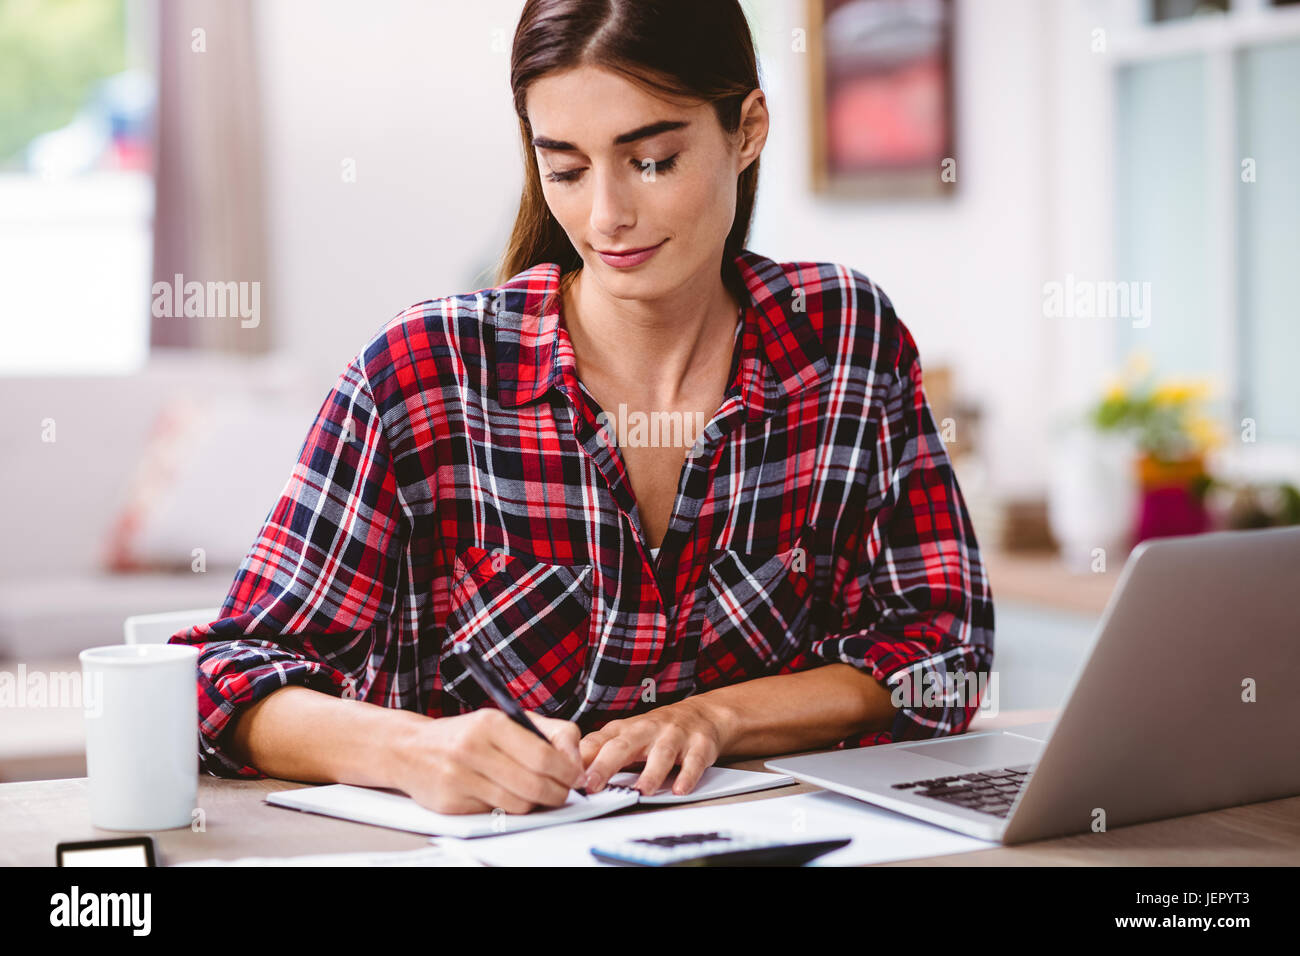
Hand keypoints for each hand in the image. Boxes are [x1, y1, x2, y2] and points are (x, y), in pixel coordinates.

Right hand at [392, 709, 584, 814]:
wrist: (411, 749)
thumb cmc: (466, 734)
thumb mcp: (504, 719)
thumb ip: (546, 734)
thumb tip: (576, 761)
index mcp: (490, 722)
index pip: (542, 755)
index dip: (567, 771)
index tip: (575, 776)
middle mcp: (472, 748)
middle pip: (533, 785)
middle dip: (557, 792)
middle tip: (563, 791)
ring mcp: (459, 777)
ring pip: (518, 804)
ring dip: (535, 804)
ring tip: (535, 793)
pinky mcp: (451, 803)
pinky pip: (495, 814)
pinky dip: (507, 808)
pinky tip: (504, 795)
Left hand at [579, 698, 729, 796]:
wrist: (701, 714)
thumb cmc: (656, 731)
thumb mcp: (626, 735)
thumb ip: (600, 751)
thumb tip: (567, 771)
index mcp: (625, 730)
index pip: (598, 742)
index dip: (582, 759)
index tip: (566, 775)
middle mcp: (647, 730)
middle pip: (623, 745)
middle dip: (606, 764)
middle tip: (592, 784)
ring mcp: (674, 736)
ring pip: (661, 753)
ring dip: (651, 772)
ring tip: (641, 791)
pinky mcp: (699, 745)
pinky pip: (694, 761)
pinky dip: (688, 775)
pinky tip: (680, 789)